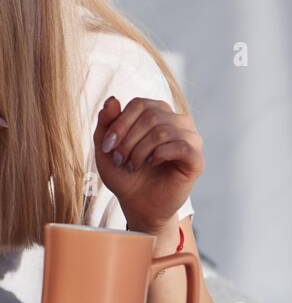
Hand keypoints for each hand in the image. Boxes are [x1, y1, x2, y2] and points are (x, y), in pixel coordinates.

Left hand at [94, 96, 202, 233]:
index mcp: (156, 112)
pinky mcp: (196, 159)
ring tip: (132, 165)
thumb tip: (112, 99)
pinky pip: (182, 146)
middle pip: (151, 116)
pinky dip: (160, 155)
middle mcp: (177, 121)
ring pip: (164, 131)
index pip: (139, 104)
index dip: (119, 124)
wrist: (136, 203)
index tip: (107, 146)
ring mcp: (190, 139)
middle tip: (119, 159)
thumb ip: (106, 123)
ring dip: (140, 150)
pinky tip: (151, 164)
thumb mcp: (105, 147)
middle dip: (128, 140)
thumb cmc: (122, 172)